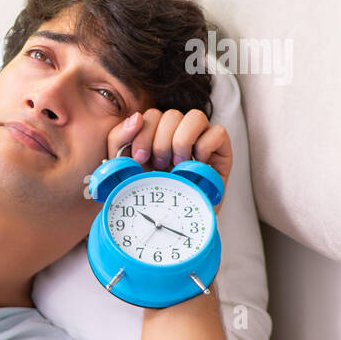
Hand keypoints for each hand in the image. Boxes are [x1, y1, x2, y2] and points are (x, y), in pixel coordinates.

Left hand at [108, 108, 232, 215]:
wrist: (167, 224)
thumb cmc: (147, 194)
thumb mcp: (122, 166)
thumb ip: (119, 138)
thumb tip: (136, 117)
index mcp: (156, 135)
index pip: (152, 115)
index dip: (143, 134)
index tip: (140, 159)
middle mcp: (178, 134)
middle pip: (172, 115)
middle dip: (161, 142)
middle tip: (159, 166)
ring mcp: (201, 141)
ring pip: (196, 117)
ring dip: (181, 142)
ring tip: (177, 165)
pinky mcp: (221, 153)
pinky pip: (218, 132)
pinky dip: (205, 147)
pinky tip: (195, 165)